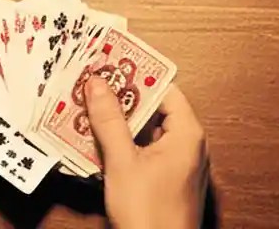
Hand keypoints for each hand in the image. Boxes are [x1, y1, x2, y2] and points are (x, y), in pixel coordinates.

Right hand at [86, 78, 208, 228]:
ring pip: (146, 133)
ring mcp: (178, 166)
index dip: (138, 77)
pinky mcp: (166, 182)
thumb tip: (97, 85)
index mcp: (188, 134)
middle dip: (123, 100)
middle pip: (154, 111)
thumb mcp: (122, 162)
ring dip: (119, 124)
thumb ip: (109, 121)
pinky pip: (144, 152)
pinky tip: (98, 143)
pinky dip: (123, 145)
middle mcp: (188, 147)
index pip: (165, 90)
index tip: (111, 65)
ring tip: (89, 110)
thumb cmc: (150, 215)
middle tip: (93, 86)